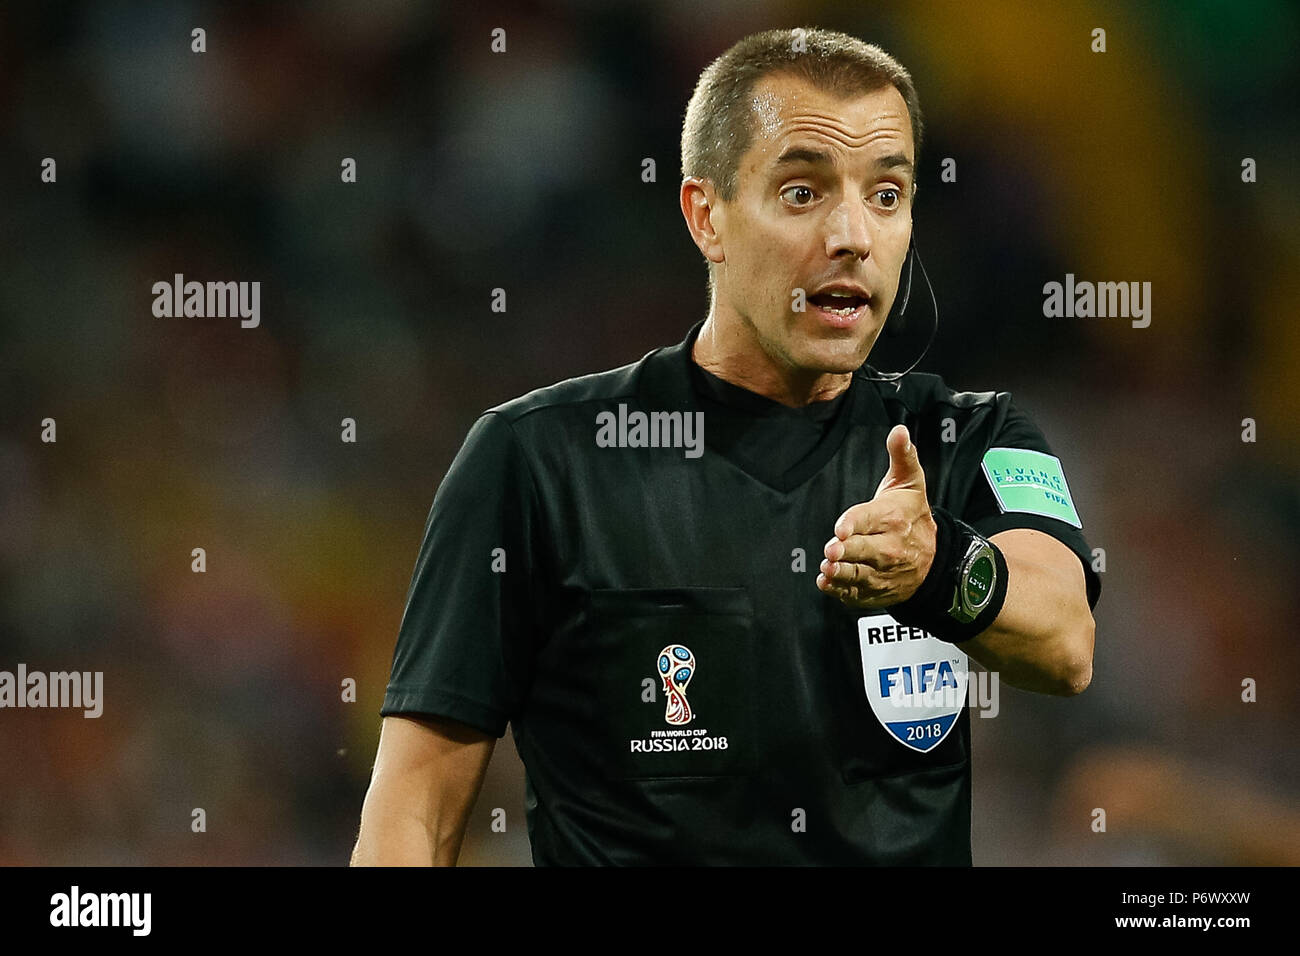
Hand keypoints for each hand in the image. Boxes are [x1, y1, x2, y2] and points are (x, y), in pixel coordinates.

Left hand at [817, 424, 937, 610]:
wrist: (937, 561)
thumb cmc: (913, 515)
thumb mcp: (912, 483)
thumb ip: (902, 456)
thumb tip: (899, 430)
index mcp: (893, 518)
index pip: (870, 519)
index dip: (854, 523)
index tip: (840, 529)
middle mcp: (890, 547)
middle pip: (865, 550)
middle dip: (847, 551)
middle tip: (831, 550)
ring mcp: (883, 572)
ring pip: (860, 574)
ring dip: (842, 573)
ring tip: (827, 569)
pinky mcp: (876, 590)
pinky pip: (857, 594)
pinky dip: (841, 592)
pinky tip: (827, 584)